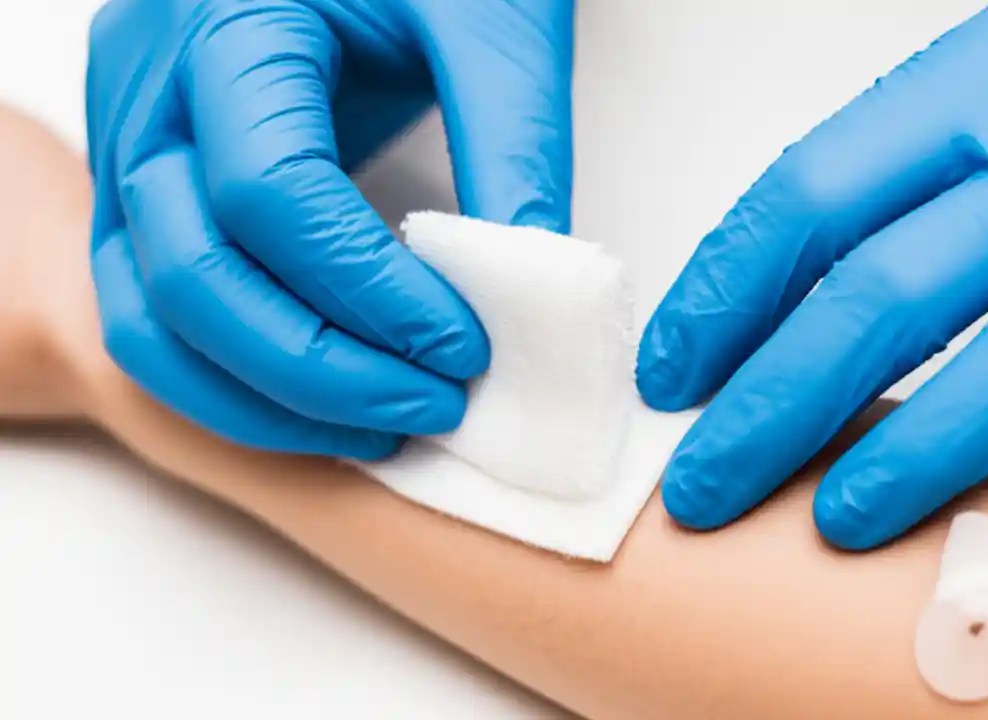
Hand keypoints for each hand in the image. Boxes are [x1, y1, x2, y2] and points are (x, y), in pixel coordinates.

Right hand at [86, 0, 572, 458]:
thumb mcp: (491, 23)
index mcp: (228, 24)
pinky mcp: (142, 195)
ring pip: (150, 316)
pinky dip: (228, 384)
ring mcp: (128, 145)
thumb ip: (513, 147)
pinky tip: (322, 406)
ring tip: (382, 428)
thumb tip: (537, 294)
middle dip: (318, 368)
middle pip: (194, 272)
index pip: (272, 193)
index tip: (466, 343)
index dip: (372, 290)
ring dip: (266, 399)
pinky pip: (150, 316)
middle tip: (432, 406)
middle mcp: (149, 89)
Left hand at [638, 0, 987, 547]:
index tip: (668, 375)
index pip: (811, 199)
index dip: (723, 297)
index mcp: (977, 94)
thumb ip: (887, 177)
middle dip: (778, 406)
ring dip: (922, 451)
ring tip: (836, 525)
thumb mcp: (982, 77)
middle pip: (891, 295)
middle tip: (706, 487)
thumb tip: (758, 305)